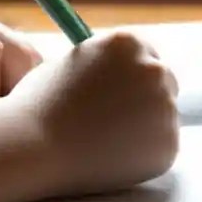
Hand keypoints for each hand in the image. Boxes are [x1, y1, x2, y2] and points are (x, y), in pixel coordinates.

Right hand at [7, 31, 179, 196]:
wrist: (33, 146)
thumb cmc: (40, 106)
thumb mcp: (70, 65)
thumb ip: (102, 66)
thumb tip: (118, 75)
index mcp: (128, 43)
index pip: (147, 54)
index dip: (132, 74)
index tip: (121, 91)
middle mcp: (153, 70)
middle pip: (164, 81)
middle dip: (145, 98)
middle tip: (116, 120)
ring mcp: (165, 108)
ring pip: (162, 117)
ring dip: (142, 128)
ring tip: (101, 142)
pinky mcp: (168, 144)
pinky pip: (160, 148)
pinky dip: (141, 155)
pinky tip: (109, 158)